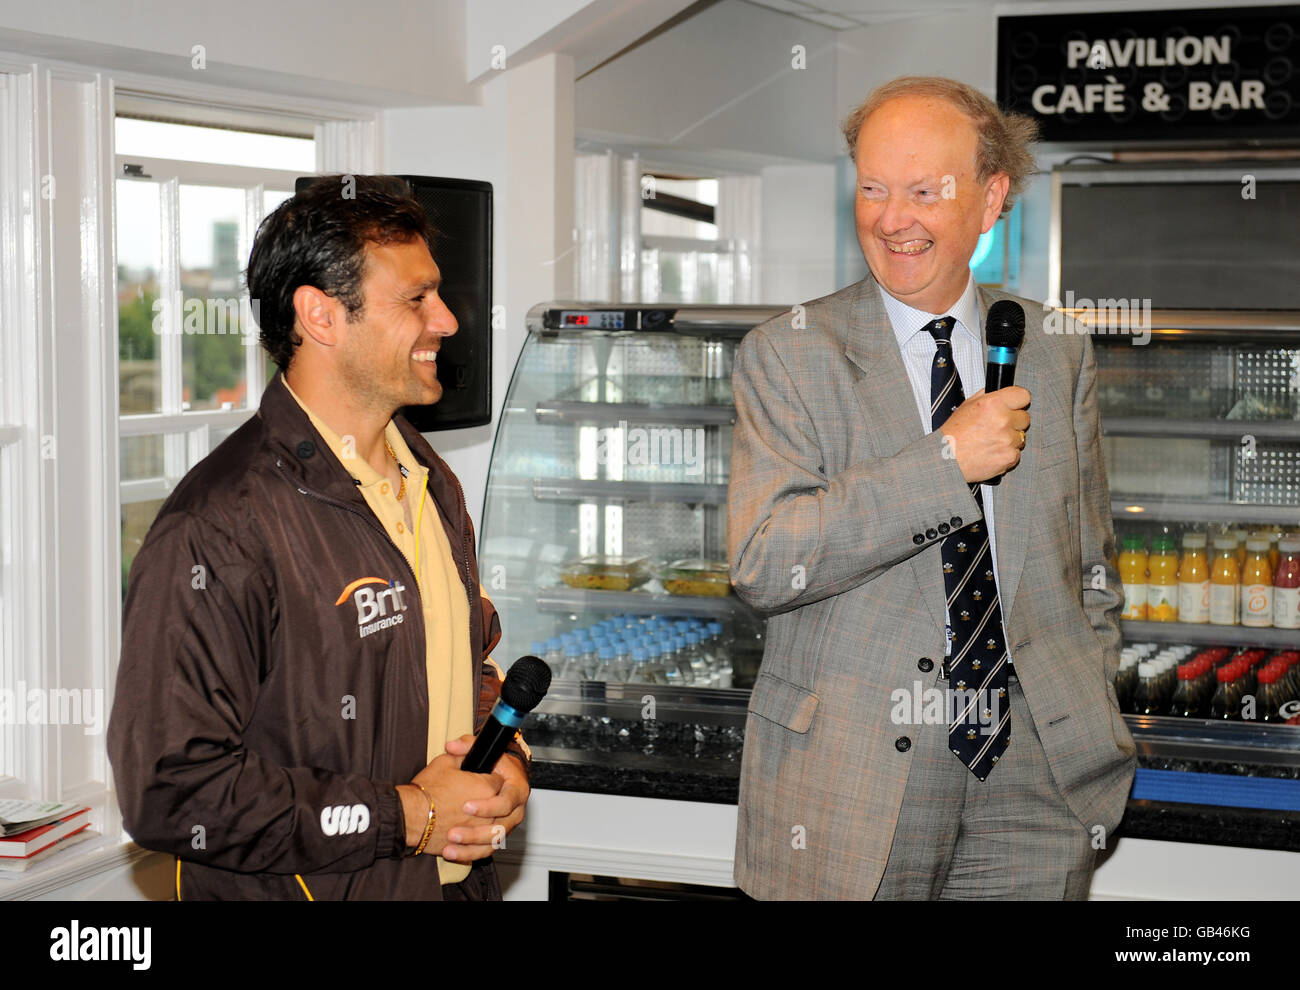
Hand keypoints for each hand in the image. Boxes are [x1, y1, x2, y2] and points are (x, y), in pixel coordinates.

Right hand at [397, 738, 503, 861]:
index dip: (491, 777)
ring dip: (487, 825)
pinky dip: (479, 845)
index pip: (498, 781)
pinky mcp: (469, 846)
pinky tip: (470, 840)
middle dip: (492, 801)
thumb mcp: (445, 762)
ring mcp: (480, 830)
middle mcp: (489, 811)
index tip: (484, 778)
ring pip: (495, 830)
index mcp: (486, 787)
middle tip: (479, 798)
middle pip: (500, 806)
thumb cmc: (427, 790)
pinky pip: (482, 850)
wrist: (409, 815)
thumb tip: (467, 753)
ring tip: (475, 820)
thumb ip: (462, 755)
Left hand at [445, 735, 529, 852]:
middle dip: (475, 832)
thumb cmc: (494, 763)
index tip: (466, 806)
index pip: (506, 801)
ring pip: (492, 842)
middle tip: (453, 831)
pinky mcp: (497, 837)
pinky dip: (468, 854)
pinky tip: (450, 853)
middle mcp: (516, 810)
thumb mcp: (483, 750)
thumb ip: (467, 745)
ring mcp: (508, 825)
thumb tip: (452, 746)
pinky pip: (486, 851)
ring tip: (449, 844)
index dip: (487, 806)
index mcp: (516, 789)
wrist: (501, 778)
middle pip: (500, 828)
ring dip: (470, 846)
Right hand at [941, 386, 1030, 482]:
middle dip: (1014, 422)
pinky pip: (1016, 453)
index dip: (1018, 401)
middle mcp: (1003, 420)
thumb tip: (1001, 391)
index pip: (1023, 396)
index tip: (1015, 405)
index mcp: (994, 404)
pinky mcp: (1010, 457)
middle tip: (997, 427)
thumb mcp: (967, 405)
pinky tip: (992, 451)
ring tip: (991, 441)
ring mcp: (1008, 440)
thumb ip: (988, 396)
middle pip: (1024, 417)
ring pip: (1021, 436)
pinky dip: (1007, 454)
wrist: (948, 459)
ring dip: (1010, 439)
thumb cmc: (954, 434)